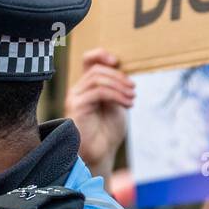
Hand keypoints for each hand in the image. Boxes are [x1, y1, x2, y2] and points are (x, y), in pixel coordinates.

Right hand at [64, 49, 134, 177]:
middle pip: (97, 70)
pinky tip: (128, 104)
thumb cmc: (108, 131)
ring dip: (120, 86)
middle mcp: (77, 90)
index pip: (87, 60)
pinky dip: (116, 95)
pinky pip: (98, 92)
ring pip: (97, 79)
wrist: (101, 153)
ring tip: (132, 97)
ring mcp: (75, 98)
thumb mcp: (116, 103)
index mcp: (86, 87)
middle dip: (119, 76)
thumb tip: (122, 71)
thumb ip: (116, 87)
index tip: (116, 61)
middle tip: (133, 89)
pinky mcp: (77, 107)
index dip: (100, 54)